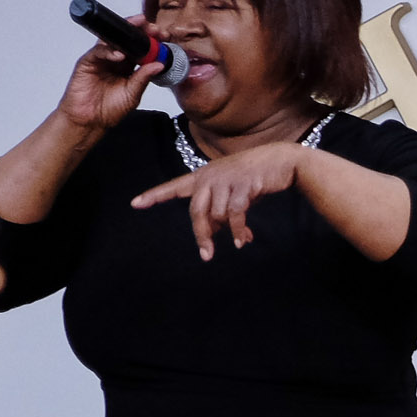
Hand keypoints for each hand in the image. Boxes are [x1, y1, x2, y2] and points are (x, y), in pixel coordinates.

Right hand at [59, 25, 162, 134]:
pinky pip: (98, 52)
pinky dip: (109, 51)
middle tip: (154, 28)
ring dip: (126, 34)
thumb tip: (160, 65)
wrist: (91, 121)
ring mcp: (101, 59)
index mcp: (129, 66)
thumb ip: (144, 78)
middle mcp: (115, 59)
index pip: (141, 48)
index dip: (153, 40)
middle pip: (127, 38)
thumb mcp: (133, 94)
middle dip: (141, 31)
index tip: (165, 36)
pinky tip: (120, 55)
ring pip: (112, 39)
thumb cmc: (110, 109)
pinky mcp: (87, 62)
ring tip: (139, 31)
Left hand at [131, 141, 307, 261]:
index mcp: (203, 176)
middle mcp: (210, 176)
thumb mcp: (234, 194)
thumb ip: (222, 211)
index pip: (174, 187)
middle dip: (201, 235)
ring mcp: (226, 179)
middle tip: (206, 255)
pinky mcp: (243, 185)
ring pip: (217, 214)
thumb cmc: (255, 178)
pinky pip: (235, 214)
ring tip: (241, 239)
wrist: (281, 161)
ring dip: (229, 231)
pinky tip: (242, 241)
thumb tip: (219, 235)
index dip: (154, 195)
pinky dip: (239, 230)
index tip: (135, 204)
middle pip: (196, 210)